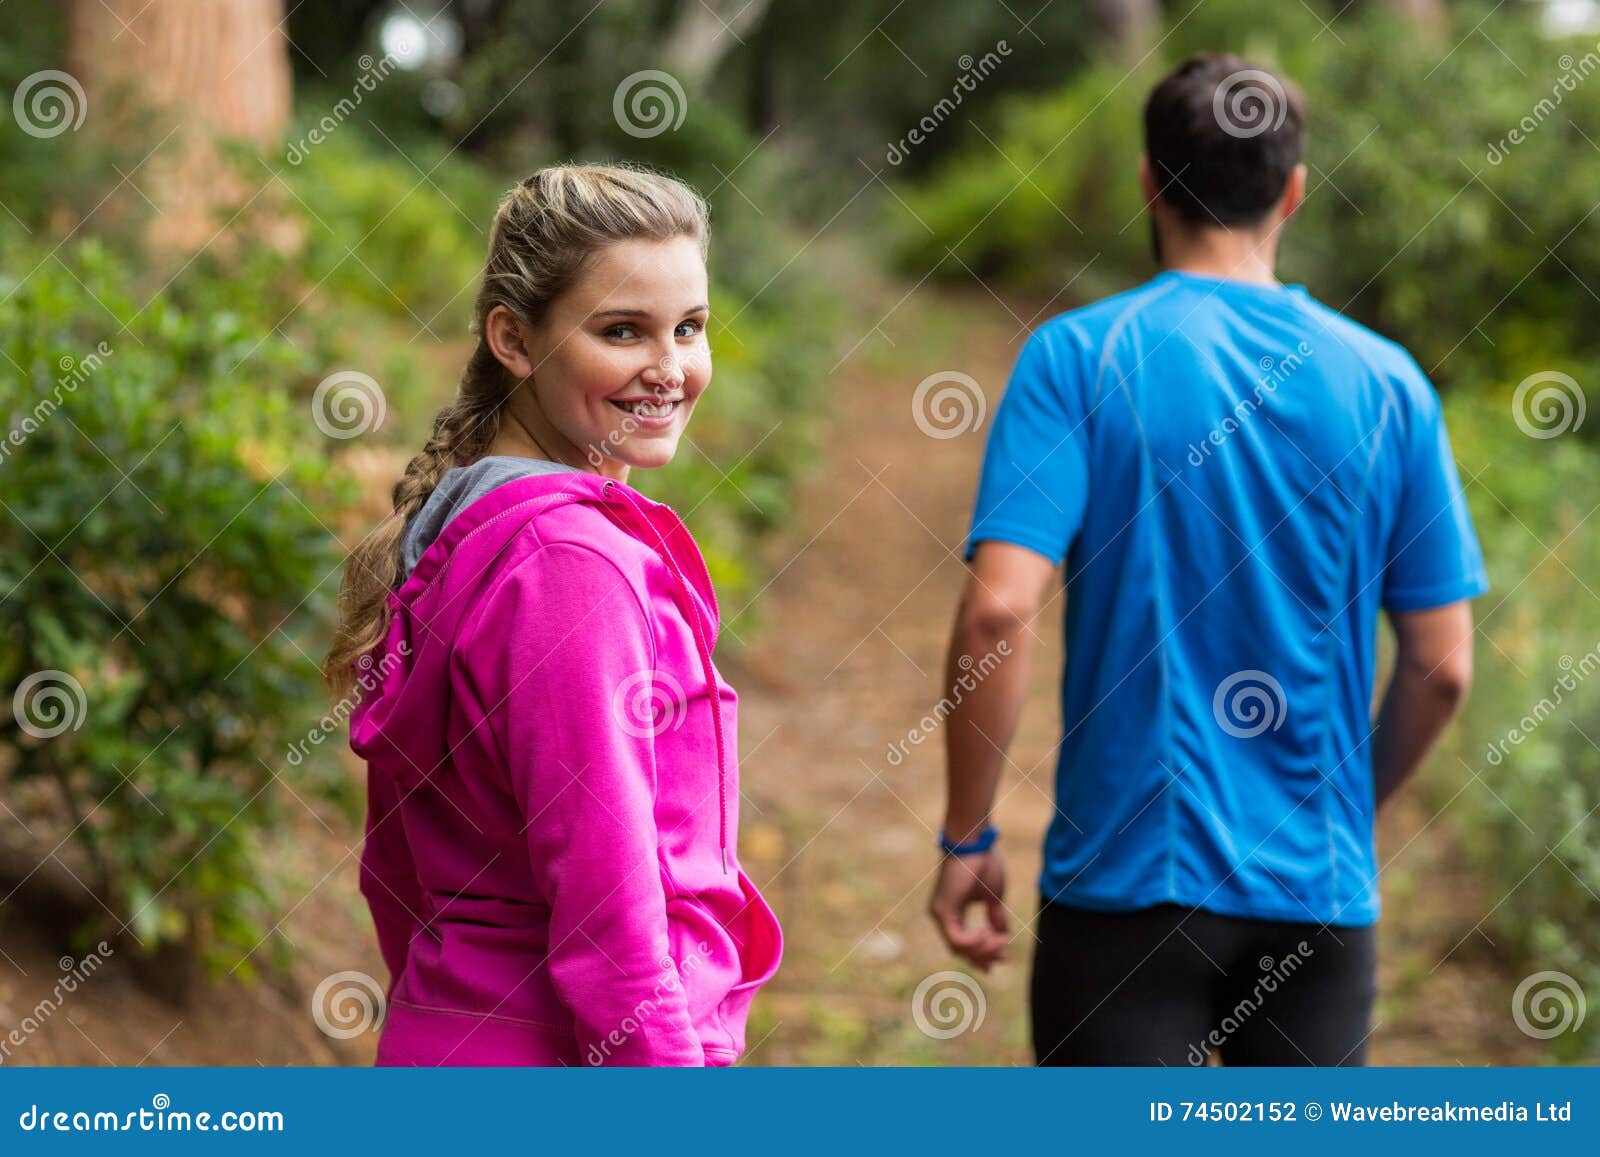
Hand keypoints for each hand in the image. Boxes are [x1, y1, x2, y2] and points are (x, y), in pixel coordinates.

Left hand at [928, 847, 1009, 971]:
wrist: (974, 842)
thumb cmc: (983, 863)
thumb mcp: (993, 897)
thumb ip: (995, 917)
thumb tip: (1002, 935)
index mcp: (954, 910)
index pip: (964, 942)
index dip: (983, 954)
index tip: (1003, 959)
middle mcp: (943, 915)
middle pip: (961, 949)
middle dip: (985, 956)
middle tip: (1004, 955)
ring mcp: (939, 914)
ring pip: (958, 948)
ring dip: (983, 949)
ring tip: (1001, 939)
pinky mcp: (942, 911)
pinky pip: (956, 939)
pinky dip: (973, 942)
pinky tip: (987, 933)